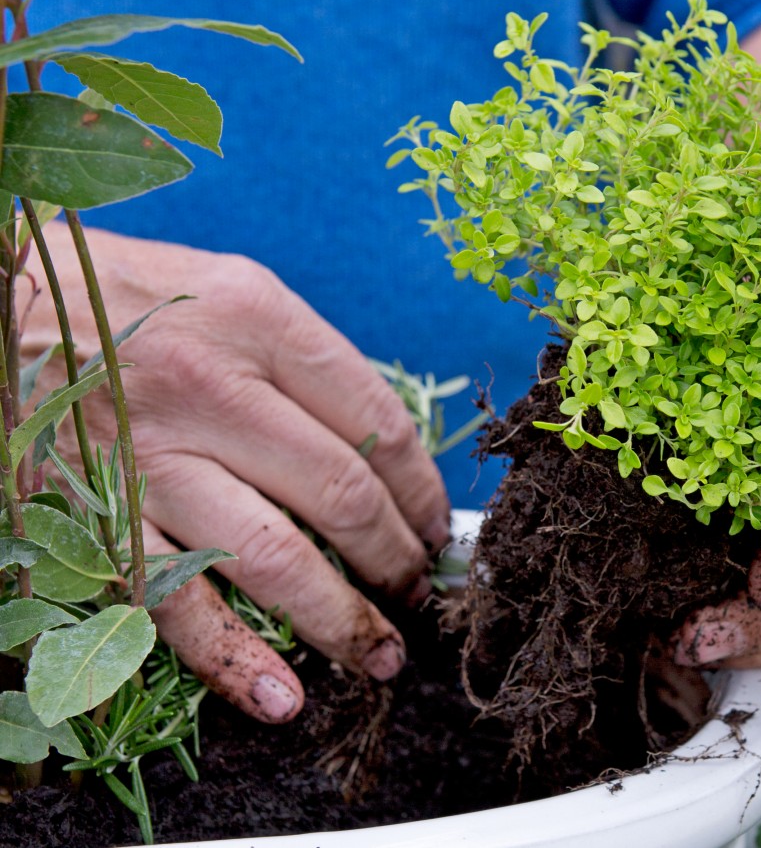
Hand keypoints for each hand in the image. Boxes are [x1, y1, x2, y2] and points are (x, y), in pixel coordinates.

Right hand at [21, 223, 450, 721]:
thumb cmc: (121, 300)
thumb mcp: (226, 294)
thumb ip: (301, 363)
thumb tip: (383, 454)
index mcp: (257, 318)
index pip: (379, 421)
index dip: (422, 489)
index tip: (435, 528)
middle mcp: (210, 386)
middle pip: (343, 493)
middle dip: (396, 561)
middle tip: (417, 595)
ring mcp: (149, 456)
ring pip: (275, 557)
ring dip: (341, 621)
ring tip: (379, 656)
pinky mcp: (93, 516)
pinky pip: (174, 602)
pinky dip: (234, 660)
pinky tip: (280, 697)